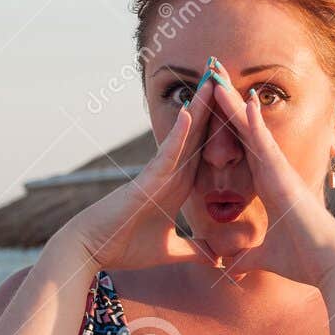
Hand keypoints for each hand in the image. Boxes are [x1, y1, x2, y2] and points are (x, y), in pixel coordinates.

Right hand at [60, 74, 220, 271]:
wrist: (93, 251)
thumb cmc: (124, 246)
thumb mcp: (170, 251)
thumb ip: (193, 250)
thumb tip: (215, 259)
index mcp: (178, 186)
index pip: (206, 152)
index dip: (223, 129)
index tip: (240, 110)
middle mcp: (169, 173)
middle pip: (198, 134)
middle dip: (213, 107)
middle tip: (228, 75)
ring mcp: (157, 173)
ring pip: (184, 135)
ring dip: (199, 108)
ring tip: (214, 79)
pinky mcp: (146, 180)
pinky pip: (166, 153)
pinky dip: (178, 134)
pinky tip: (190, 113)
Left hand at [201, 79, 334, 287]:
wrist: (326, 265)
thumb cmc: (301, 260)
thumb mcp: (262, 258)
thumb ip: (244, 258)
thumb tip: (227, 269)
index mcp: (267, 185)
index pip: (241, 149)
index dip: (226, 126)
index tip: (211, 106)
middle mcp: (272, 171)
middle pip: (244, 130)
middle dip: (226, 103)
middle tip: (211, 74)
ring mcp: (279, 170)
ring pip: (251, 129)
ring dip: (234, 102)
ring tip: (217, 76)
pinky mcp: (284, 176)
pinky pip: (266, 143)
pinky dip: (254, 122)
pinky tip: (243, 99)